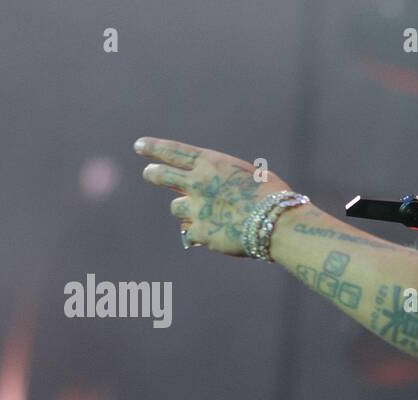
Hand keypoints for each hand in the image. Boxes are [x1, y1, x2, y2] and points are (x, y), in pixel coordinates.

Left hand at [135, 136, 297, 255]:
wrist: (278, 223)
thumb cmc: (272, 197)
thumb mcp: (247, 176)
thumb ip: (222, 180)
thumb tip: (206, 195)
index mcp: (211, 163)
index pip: (173, 152)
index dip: (154, 149)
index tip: (139, 146)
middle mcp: (198, 183)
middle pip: (161, 176)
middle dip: (153, 174)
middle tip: (150, 173)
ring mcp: (196, 208)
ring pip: (177, 208)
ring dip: (187, 211)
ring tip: (207, 216)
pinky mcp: (201, 232)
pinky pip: (190, 233)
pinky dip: (198, 234)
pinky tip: (213, 236)